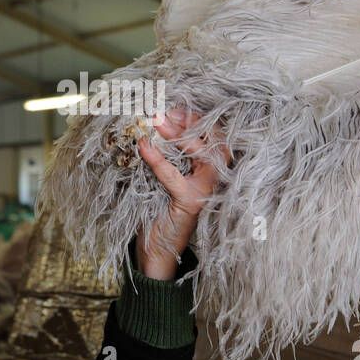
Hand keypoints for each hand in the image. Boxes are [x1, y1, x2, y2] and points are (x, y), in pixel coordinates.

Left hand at [135, 109, 231, 279]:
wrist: (155, 248)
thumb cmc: (159, 210)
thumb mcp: (163, 176)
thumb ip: (165, 154)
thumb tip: (150, 125)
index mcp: (209, 169)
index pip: (213, 135)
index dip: (195, 119)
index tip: (172, 110)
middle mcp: (213, 179)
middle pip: (214, 141)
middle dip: (190, 122)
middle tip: (164, 114)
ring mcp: (205, 191)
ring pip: (204, 154)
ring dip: (179, 136)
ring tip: (157, 123)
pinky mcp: (190, 203)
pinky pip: (175, 176)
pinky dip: (159, 161)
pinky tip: (144, 148)